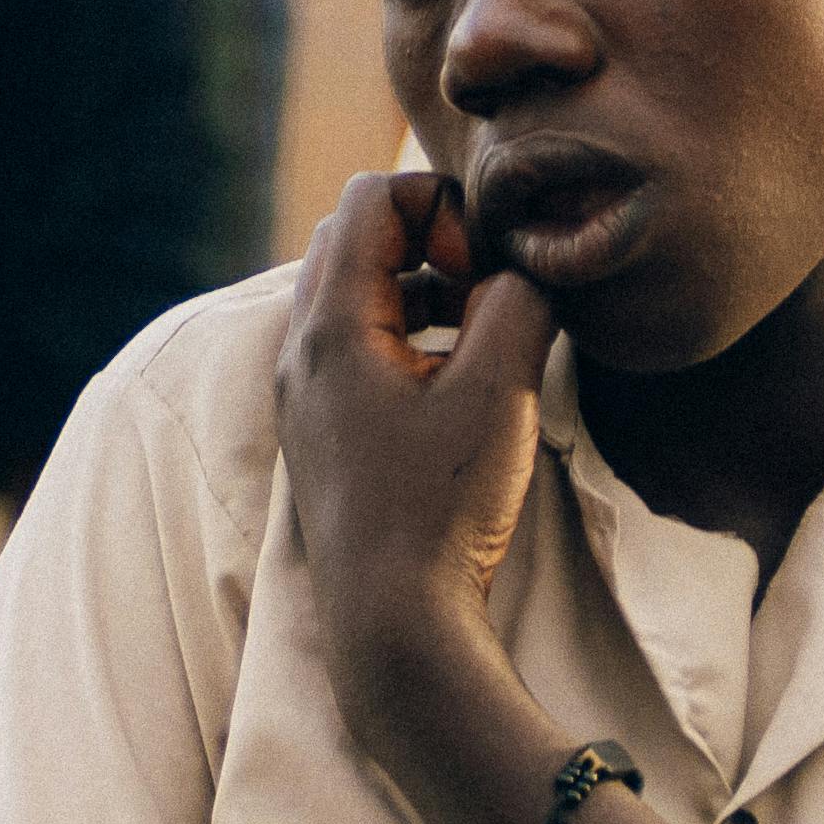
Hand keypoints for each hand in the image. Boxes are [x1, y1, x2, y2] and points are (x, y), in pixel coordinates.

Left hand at [272, 168, 559, 823]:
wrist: (396, 628)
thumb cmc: (444, 509)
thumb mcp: (501, 390)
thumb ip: (519, 300)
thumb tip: (524, 266)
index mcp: (329, 326)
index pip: (373, 195)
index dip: (445, 208)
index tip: (487, 271)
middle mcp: (299, 350)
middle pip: (359, 235)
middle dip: (434, 240)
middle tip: (488, 290)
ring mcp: (305, 393)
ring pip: (360, 290)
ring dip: (426, 287)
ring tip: (485, 332)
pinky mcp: (324, 430)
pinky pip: (362, 344)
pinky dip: (413, 335)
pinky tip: (463, 383)